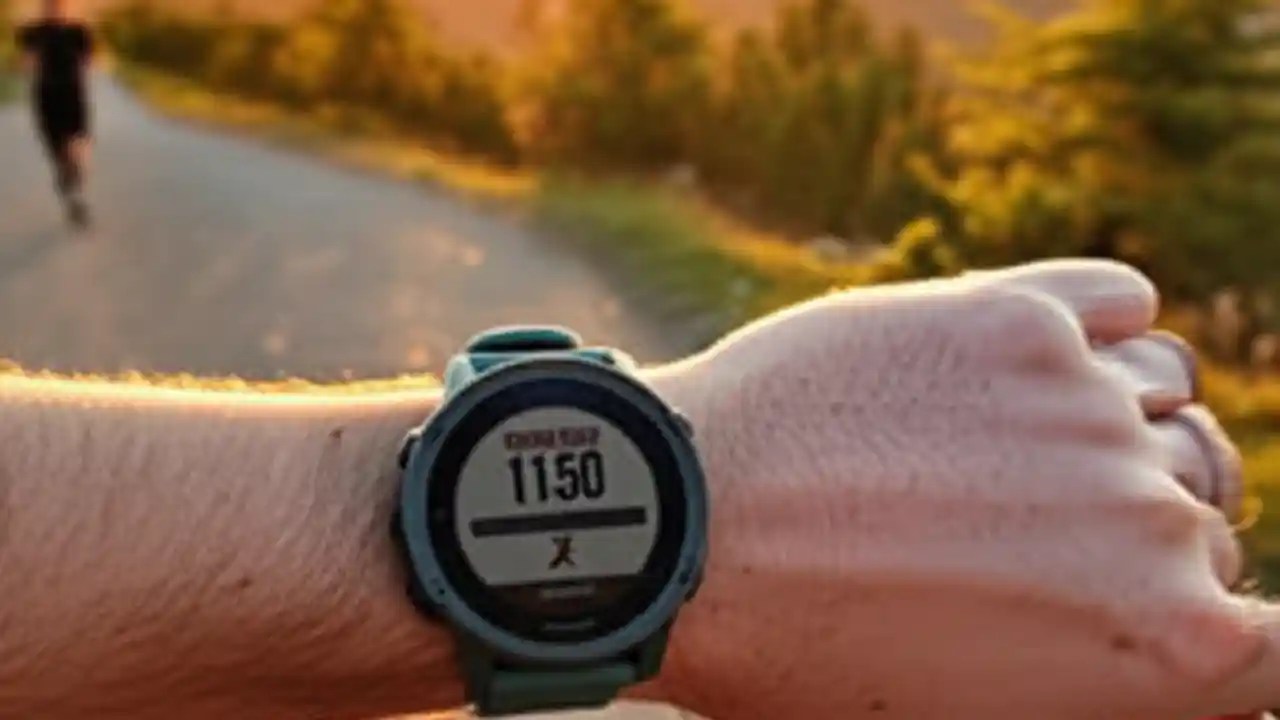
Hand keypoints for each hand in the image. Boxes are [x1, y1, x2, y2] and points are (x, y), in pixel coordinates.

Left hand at [647, 260, 1271, 719]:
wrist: (676, 531)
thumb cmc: (801, 657)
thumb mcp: (964, 718)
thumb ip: (1102, 687)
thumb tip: (1182, 640)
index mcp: (1169, 648)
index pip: (1278, 649)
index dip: (1237, 641)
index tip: (1185, 625)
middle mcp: (1152, 518)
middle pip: (1201, 523)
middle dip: (1131, 538)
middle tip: (1021, 545)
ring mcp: (1085, 403)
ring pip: (1162, 405)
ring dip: (1107, 430)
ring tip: (998, 452)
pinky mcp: (1012, 315)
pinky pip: (1118, 306)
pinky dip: (1097, 329)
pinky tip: (1040, 358)